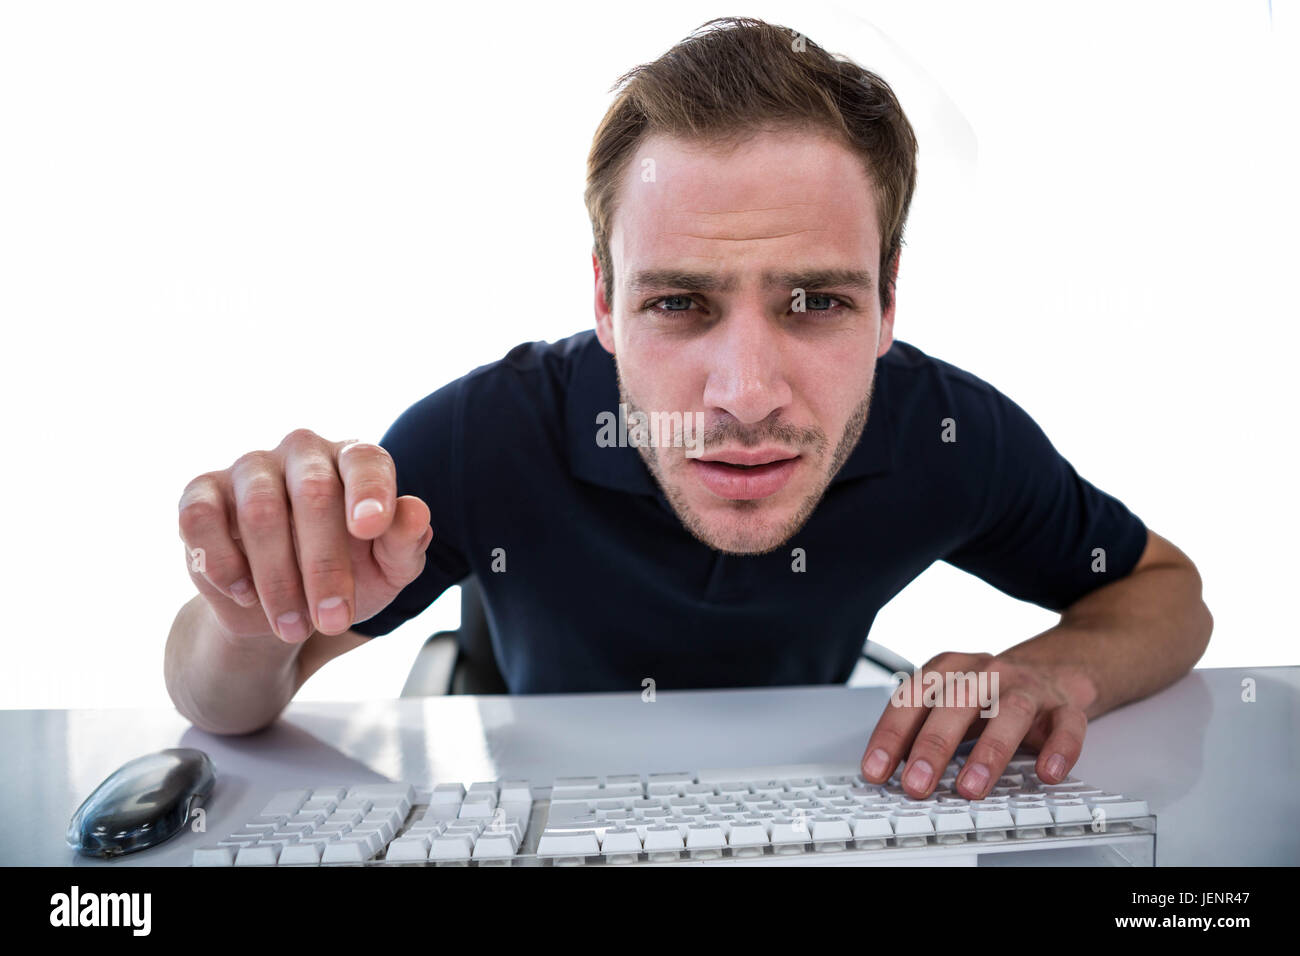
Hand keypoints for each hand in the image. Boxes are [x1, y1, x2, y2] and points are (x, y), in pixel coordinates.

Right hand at [177, 429, 431, 643]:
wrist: (288, 608)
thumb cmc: (351, 574)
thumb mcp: (388, 570)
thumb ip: (406, 543)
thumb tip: (415, 513)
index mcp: (353, 460)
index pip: (365, 460)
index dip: (369, 492)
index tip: (371, 528)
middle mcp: (302, 452)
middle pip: (313, 492)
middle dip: (325, 565)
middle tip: (335, 620)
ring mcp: (249, 468)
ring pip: (259, 511)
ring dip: (278, 579)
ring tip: (294, 627)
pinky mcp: (201, 494)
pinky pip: (200, 518)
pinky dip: (221, 562)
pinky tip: (244, 595)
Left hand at [859, 651, 1092, 799]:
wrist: (1053, 669)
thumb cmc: (989, 693)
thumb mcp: (948, 701)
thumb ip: (919, 729)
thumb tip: (885, 770)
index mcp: (950, 667)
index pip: (913, 696)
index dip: (892, 733)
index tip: (876, 769)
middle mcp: (988, 672)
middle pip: (958, 700)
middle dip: (934, 744)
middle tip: (916, 784)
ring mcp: (1028, 687)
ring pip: (1011, 712)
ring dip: (989, 752)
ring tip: (971, 788)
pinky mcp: (1065, 707)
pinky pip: (1067, 725)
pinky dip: (1060, 749)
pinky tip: (1047, 773)